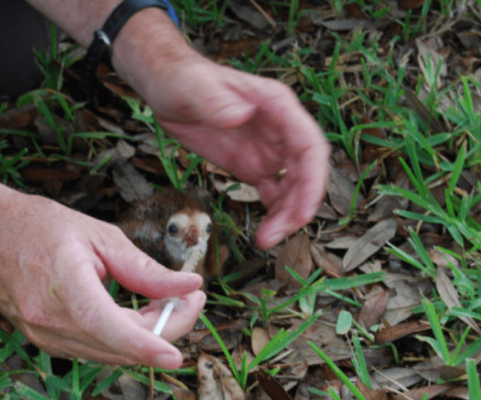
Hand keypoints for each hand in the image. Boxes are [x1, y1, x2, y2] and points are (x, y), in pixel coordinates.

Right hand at [0, 193, 205, 367]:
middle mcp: (48, 320)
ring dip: (147, 335)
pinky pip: (95, 349)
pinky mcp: (44, 341)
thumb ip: (144, 268)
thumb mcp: (99, 236)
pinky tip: (139, 313)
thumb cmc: (37, 227)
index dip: (146, 346)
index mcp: (62, 285)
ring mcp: (43, 336)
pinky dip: (124, 338)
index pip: (109, 328)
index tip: (177, 354)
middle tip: (191, 297)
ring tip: (168, 301)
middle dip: (164, 329)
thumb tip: (187, 286)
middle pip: (119, 345)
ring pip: (110, 354)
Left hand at [142, 56, 329, 248]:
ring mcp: (269, 149)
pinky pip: (275, 193)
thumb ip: (216, 100)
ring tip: (266, 240)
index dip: (313, 180)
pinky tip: (264, 232)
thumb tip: (241, 114)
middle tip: (276, 234)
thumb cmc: (183, 78)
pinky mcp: (253, 165)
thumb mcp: (194, 85)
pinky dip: (275, 213)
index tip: (303, 210)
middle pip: (306, 172)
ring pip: (293, 187)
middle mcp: (280, 129)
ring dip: (287, 215)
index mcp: (277, 105)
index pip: (310, 145)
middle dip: (299, 206)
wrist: (168, 86)